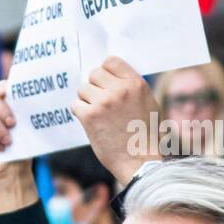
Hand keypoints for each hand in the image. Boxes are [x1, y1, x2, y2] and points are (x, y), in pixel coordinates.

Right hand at [0, 81, 36, 211]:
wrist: (15, 170)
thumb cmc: (25, 148)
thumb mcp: (31, 130)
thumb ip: (30, 116)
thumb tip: (44, 105)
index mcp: (10, 105)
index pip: (3, 88)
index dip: (3, 87)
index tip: (6, 92)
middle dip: (3, 109)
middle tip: (13, 122)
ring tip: (9, 140)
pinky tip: (2, 147)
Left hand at [70, 56, 160, 186]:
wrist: (140, 162)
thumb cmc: (145, 135)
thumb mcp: (148, 103)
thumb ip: (131, 87)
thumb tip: (110, 75)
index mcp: (136, 84)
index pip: (111, 61)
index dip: (105, 71)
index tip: (105, 82)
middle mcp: (119, 90)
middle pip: (94, 74)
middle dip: (95, 87)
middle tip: (101, 103)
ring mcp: (103, 102)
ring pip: (82, 89)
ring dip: (86, 100)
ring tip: (99, 115)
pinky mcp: (89, 116)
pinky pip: (75, 105)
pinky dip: (80, 113)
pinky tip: (92, 124)